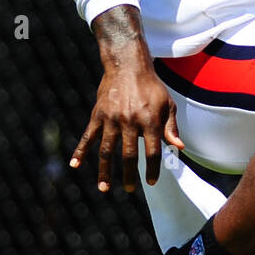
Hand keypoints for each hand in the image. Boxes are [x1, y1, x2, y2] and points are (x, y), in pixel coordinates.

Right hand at [70, 63, 183, 192]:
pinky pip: (88, 136)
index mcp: (150, 120)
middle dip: (130, 175)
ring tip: (104, 188)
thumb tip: (179, 148)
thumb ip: (171, 128)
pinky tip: (75, 164)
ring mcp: (111, 118)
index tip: (152, 182)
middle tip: (130, 189)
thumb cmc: (151, 87)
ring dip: (105, 171)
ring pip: (107, 151)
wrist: (128, 65)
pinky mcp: (98, 115)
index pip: (152, 151)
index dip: (153, 169)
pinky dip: (80, 151)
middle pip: (129, 155)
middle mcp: (130, 121)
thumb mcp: (168, 104)